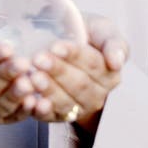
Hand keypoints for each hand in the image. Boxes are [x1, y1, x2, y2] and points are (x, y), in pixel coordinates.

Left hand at [27, 14, 127, 132]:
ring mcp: (78, 108)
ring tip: (34, 76)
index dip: (75, 56)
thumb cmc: (86, 35)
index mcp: (110, 74)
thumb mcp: (102, 30)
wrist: (65, 42)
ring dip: (49, 90)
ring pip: (66, 102)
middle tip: (39, 59)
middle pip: (79, 85)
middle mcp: (96, 95)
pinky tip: (32, 101)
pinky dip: (41, 111)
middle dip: (58, 71)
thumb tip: (116, 63)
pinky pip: (51, 117)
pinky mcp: (58, 116)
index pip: (93, 65)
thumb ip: (113, 43)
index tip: (56, 46)